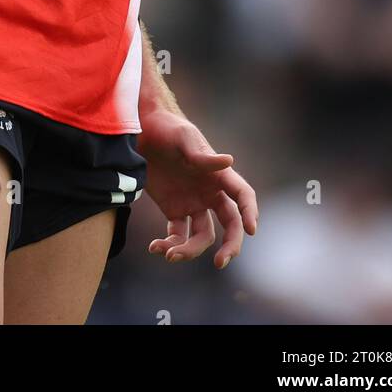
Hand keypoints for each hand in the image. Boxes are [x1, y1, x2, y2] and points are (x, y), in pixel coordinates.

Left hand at [138, 109, 257, 268]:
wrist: (140, 131)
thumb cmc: (167, 128)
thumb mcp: (183, 138)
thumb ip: (202, 155)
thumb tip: (229, 161)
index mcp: (218, 175)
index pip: (242, 195)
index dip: (250, 212)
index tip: (251, 230)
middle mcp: (210, 193)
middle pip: (230, 224)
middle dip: (230, 246)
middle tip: (220, 262)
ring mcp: (192, 204)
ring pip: (201, 237)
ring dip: (189, 251)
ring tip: (169, 254)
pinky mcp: (173, 210)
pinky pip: (177, 235)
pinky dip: (169, 245)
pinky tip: (155, 247)